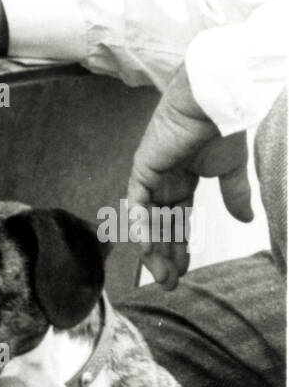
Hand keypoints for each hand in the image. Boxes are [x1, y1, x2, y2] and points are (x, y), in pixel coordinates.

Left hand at [126, 64, 250, 288]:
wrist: (213, 103)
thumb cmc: (222, 128)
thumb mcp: (231, 169)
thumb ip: (234, 195)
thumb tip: (247, 220)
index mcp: (183, 181)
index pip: (178, 222)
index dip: (181, 247)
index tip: (184, 272)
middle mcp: (164, 182)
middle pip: (161, 227)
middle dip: (165, 256)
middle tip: (168, 283)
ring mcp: (151, 177)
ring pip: (148, 222)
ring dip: (153, 249)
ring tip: (160, 275)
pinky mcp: (143, 170)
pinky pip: (138, 204)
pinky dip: (142, 226)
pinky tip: (148, 249)